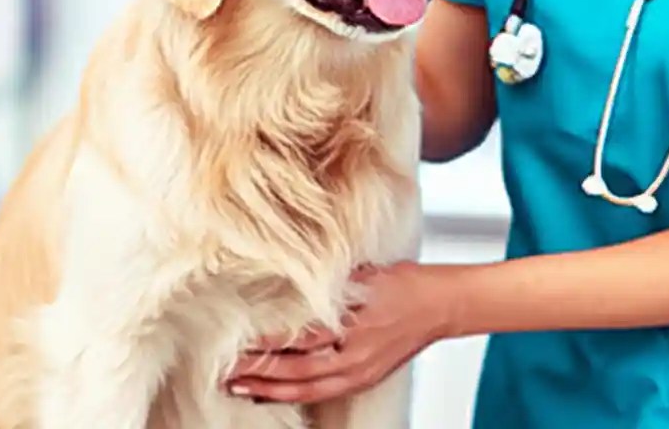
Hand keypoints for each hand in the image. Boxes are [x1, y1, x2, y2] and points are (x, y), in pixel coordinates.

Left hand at [223, 262, 458, 403]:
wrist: (442, 306)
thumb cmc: (407, 284)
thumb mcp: (366, 275)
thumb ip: (330, 284)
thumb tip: (290, 281)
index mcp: (352, 326)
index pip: (297, 338)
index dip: (264, 343)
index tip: (235, 341)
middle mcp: (353, 355)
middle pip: (295, 370)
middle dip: (258, 372)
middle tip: (225, 371)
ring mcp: (359, 371)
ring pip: (305, 388)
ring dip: (270, 390)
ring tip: (239, 387)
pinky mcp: (364, 378)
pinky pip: (322, 393)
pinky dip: (294, 394)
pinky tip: (275, 392)